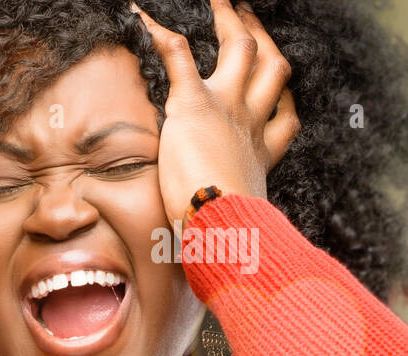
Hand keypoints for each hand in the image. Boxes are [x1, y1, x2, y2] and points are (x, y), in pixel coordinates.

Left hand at [133, 0, 300, 226]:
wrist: (223, 225)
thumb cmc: (225, 235)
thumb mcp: (231, 223)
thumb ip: (223, 221)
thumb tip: (203, 257)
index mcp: (262, 153)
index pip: (284, 119)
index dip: (281, 102)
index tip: (277, 92)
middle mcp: (252, 123)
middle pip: (273, 68)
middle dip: (265, 42)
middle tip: (253, 22)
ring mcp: (228, 107)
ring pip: (243, 49)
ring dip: (233, 24)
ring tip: (223, 4)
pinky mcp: (195, 103)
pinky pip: (178, 55)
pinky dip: (161, 35)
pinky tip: (145, 20)